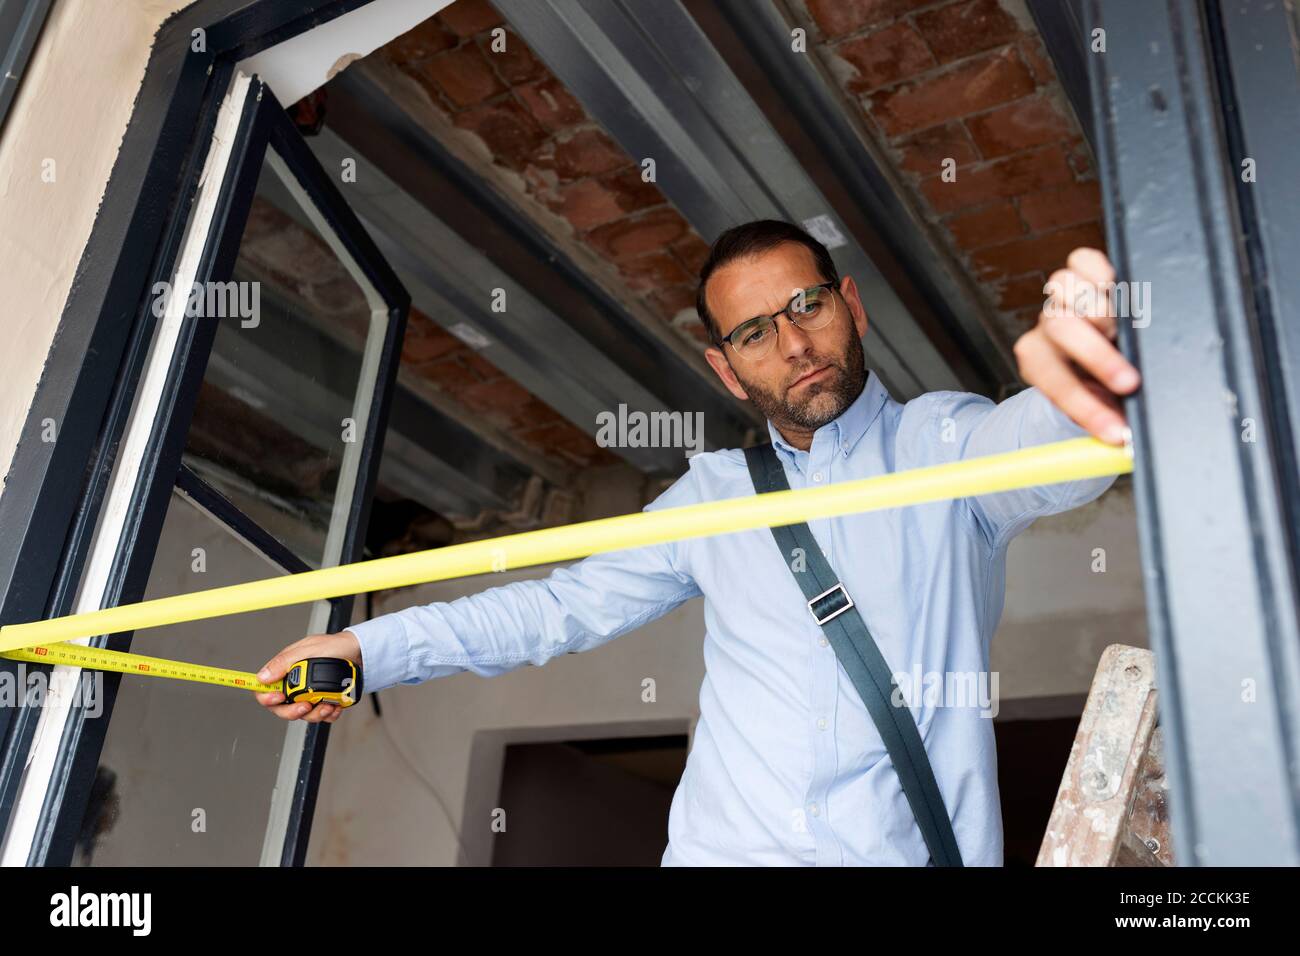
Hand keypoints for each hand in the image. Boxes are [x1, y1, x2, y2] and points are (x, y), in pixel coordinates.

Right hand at [254, 630, 361, 722]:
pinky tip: (334, 706)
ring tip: (326, 705)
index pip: (265, 689)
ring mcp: (309, 695)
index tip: (278, 697)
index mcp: (286, 670)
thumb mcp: (308, 648)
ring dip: (314, 714)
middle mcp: (295, 685)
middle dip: (292, 712)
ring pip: (302, 715)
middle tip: (305, 706)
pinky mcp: (324, 702)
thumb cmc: (334, 646)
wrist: (359, 652)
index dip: (267, 697)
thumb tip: (263, 676)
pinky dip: (328, 714)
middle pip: (281, 708)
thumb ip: (284, 662)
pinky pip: (321, 716)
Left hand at [1013, 247, 1140, 445]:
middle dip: (1097, 357)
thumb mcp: (1099, 408)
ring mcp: (1064, 297)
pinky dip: (1098, 270)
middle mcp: (1048, 326)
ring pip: (1066, 287)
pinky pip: (1083, 259)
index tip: (1116, 433)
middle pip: (1060, 328)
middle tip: (1130, 382)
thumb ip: (1104, 420)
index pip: (1053, 380)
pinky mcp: (1085, 273)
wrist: (1097, 356)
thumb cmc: (1101, 385)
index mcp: (1039, 362)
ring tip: (1122, 331)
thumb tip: (1126, 444)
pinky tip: (1121, 290)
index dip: (1084, 407)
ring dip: (1098, 310)